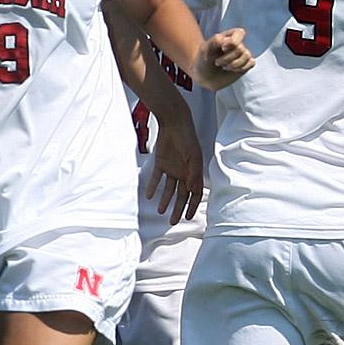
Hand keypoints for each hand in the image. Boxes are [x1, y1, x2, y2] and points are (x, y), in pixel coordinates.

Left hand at [144, 105, 204, 224]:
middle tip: (173, 221)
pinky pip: (156, 178)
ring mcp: (172, 168)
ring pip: (169, 189)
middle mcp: (184, 172)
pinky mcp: (161, 163)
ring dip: (165, 200)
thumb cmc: (187, 139)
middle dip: (178, 208)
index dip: (192, 206)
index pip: (194, 194)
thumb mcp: (193, 157)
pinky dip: (152, 186)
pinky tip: (148, 196)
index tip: (188, 217)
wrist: (174, 123)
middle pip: (181, 195)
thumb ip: (193, 174)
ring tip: (161, 211)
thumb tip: (192, 191)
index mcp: (194, 172)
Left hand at [195, 28, 254, 89]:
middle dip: (228, 58)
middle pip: (240, 48)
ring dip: (234, 64)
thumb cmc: (204, 60)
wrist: (204, 76)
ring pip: (247, 55)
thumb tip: (228, 40)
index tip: (222, 48)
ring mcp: (242, 55)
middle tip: (217, 62)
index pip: (239, 33)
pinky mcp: (245, 65)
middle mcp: (237, 45)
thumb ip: (216, 40)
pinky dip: (242, 67)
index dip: (233, 41)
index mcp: (228, 37)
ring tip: (224, 67)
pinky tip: (232, 70)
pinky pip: (251, 63)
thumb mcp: (205, 49)